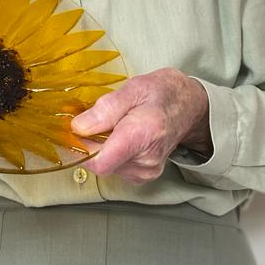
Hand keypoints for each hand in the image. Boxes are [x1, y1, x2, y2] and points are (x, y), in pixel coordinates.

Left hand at [70, 68, 211, 182]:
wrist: (190, 106)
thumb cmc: (163, 93)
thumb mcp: (133, 88)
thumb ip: (105, 109)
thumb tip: (79, 127)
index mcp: (141, 134)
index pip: (99, 161)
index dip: (80, 149)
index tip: (74, 132)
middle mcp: (145, 159)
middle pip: (99, 162)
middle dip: (93, 141)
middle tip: (103, 119)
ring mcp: (146, 171)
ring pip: (106, 165)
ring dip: (103, 146)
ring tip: (119, 125)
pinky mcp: (144, 176)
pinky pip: (115, 167)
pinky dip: (113, 152)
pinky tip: (123, 137)